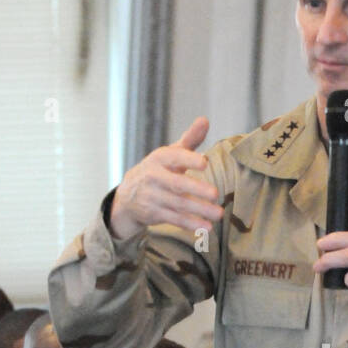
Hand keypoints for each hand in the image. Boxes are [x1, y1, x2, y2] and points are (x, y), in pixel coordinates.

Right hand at [109, 117, 223, 240]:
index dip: (188, 159)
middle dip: (195, 189)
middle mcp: (153, 177)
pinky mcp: (154, 214)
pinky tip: (206, 227)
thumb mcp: (170, 154)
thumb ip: (190, 139)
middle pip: (176, 184)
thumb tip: (205, 120)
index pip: (174, 157)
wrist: (129, 195)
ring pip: (178, 204)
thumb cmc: (159, 170)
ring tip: (218, 214)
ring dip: (199, 210)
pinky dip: (190, 224)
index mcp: (159, 159)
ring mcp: (152, 197)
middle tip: (215, 193)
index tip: (204, 163)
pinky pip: (174, 219)